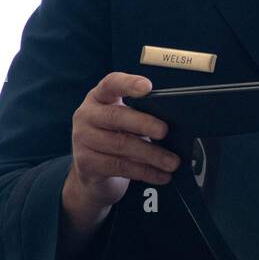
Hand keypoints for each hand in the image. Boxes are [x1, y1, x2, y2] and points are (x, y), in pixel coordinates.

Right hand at [64, 72, 178, 220]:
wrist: (92, 173)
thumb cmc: (117, 138)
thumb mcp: (126, 123)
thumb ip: (142, 115)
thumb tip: (175, 123)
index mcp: (100, 98)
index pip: (111, 84)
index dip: (128, 84)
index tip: (147, 87)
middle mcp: (87, 115)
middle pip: (116, 116)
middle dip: (144, 123)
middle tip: (165, 131)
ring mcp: (82, 139)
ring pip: (121, 145)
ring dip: (152, 154)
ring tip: (172, 162)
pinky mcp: (86, 163)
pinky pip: (120, 166)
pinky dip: (145, 172)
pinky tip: (162, 175)